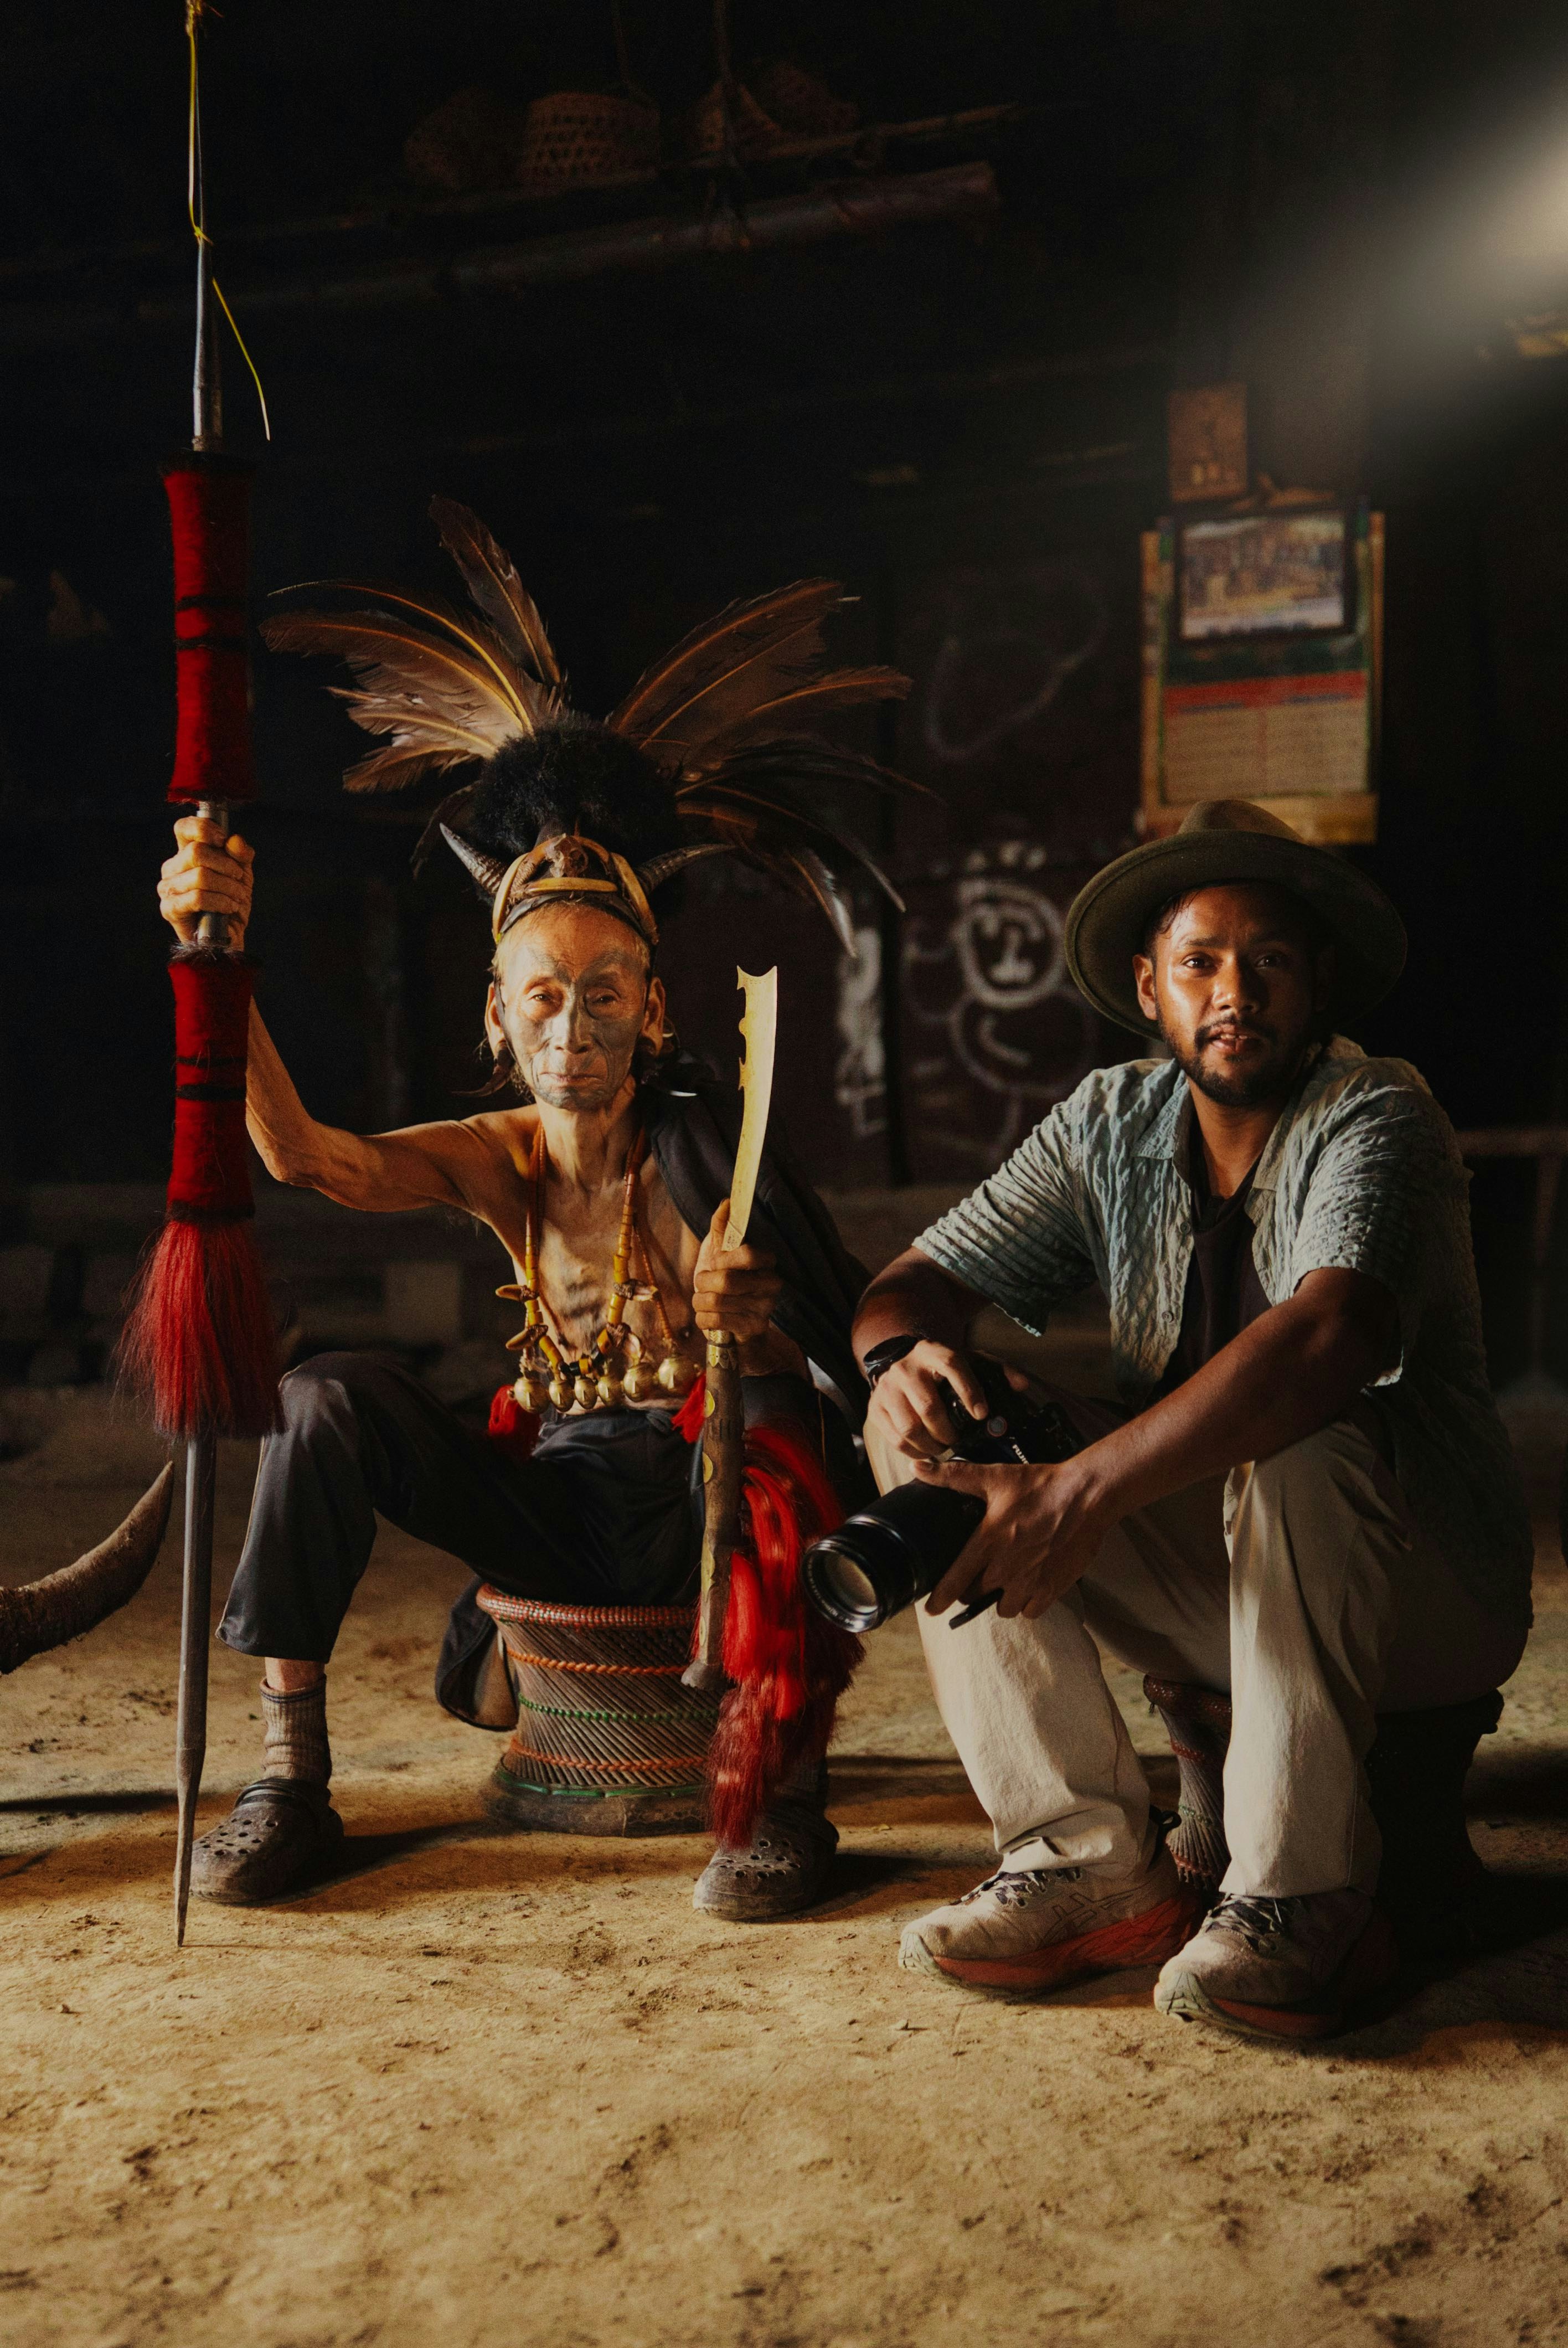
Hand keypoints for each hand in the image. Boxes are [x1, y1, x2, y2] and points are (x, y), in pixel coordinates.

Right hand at [158, 815, 253, 947]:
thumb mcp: (242, 873)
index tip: (223, 840)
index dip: (203, 828)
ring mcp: (168, 888)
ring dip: (227, 886)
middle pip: (196, 851)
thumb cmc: (231, 902)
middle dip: (226, 865)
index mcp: (186, 853)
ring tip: (237, 897)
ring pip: (200, 875)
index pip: (183, 828)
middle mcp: (172, 867)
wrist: (230, 936)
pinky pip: (198, 897)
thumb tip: (234, 840)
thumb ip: (240, 854)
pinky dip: (220, 901)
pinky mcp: (170, 908)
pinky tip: (228, 907)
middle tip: (238, 879)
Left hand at [692, 1198, 781, 1343]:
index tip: (715, 1263)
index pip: (749, 1254)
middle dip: (704, 1282)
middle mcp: (772, 1284)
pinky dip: (702, 1318)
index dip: (723, 1259)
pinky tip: (708, 1316)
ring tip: (703, 1301)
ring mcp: (765, 1308)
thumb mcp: (720, 1252)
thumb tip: (726, 1203)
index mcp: (766, 1262)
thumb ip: (722, 1228)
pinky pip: (715, 1320)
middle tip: (703, 1283)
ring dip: (699, 1301)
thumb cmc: (724, 1282)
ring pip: (716, 1301)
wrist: (731, 1323)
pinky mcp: (754, 1328)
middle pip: (727, 1280)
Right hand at [863, 1338, 1025, 1461]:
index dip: (969, 1393)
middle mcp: (906, 1368)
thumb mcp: (969, 1361)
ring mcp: (887, 1388)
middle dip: (948, 1432)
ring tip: (942, 1448)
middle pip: (929, 1407)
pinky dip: (913, 1451)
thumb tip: (1021, 1385)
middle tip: (958, 1441)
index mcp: (933, 1352)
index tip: (982, 1415)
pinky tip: (925, 1451)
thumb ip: (998, 1370)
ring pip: (909, 1427)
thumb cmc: (943, 1368)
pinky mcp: (875, 1407)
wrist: (901, 1362)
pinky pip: (894, 1438)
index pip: (953, 1367)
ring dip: (930, 1445)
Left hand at [917, 1455, 1107, 1620]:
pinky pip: (1030, 1611)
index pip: (955, 1581)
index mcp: (988, 1543)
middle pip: (976, 1596)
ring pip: (1004, 1607)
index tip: (931, 1609)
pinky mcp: (1052, 1589)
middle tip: (979, 1574)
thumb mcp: (994, 1477)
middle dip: (974, 1588)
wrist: (1085, 1496)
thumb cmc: (1040, 1486)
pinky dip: (1027, 1603)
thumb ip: (953, 1476)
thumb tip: (918, 1467)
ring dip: (1001, 1597)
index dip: (939, 1598)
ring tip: (1006, 1579)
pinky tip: (1028, 1585)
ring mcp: (1030, 1582)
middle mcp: (1006, 1568)